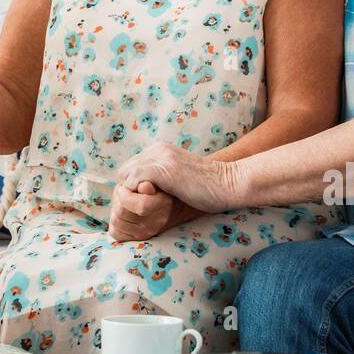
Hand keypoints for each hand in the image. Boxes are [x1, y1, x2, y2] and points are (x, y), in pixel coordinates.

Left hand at [108, 180, 177, 241]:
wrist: (166, 204)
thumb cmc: (155, 185)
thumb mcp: (153, 177)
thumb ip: (148, 179)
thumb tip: (145, 187)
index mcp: (162, 203)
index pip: (140, 206)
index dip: (126, 196)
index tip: (123, 188)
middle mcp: (156, 222)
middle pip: (122, 212)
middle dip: (117, 198)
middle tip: (122, 192)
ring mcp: (146, 232)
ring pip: (116, 221)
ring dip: (114, 208)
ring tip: (122, 201)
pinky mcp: (136, 238)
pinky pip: (115, 232)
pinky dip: (114, 221)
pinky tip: (121, 213)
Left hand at [115, 143, 237, 212]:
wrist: (229, 184)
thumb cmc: (208, 188)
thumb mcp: (179, 177)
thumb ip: (161, 178)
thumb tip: (144, 190)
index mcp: (161, 149)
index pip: (131, 167)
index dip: (134, 185)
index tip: (145, 199)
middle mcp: (158, 150)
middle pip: (124, 171)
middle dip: (130, 189)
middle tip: (144, 204)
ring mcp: (160, 159)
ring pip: (127, 176)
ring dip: (133, 193)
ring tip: (149, 205)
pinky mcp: (163, 170)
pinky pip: (134, 182)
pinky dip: (138, 195)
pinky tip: (155, 202)